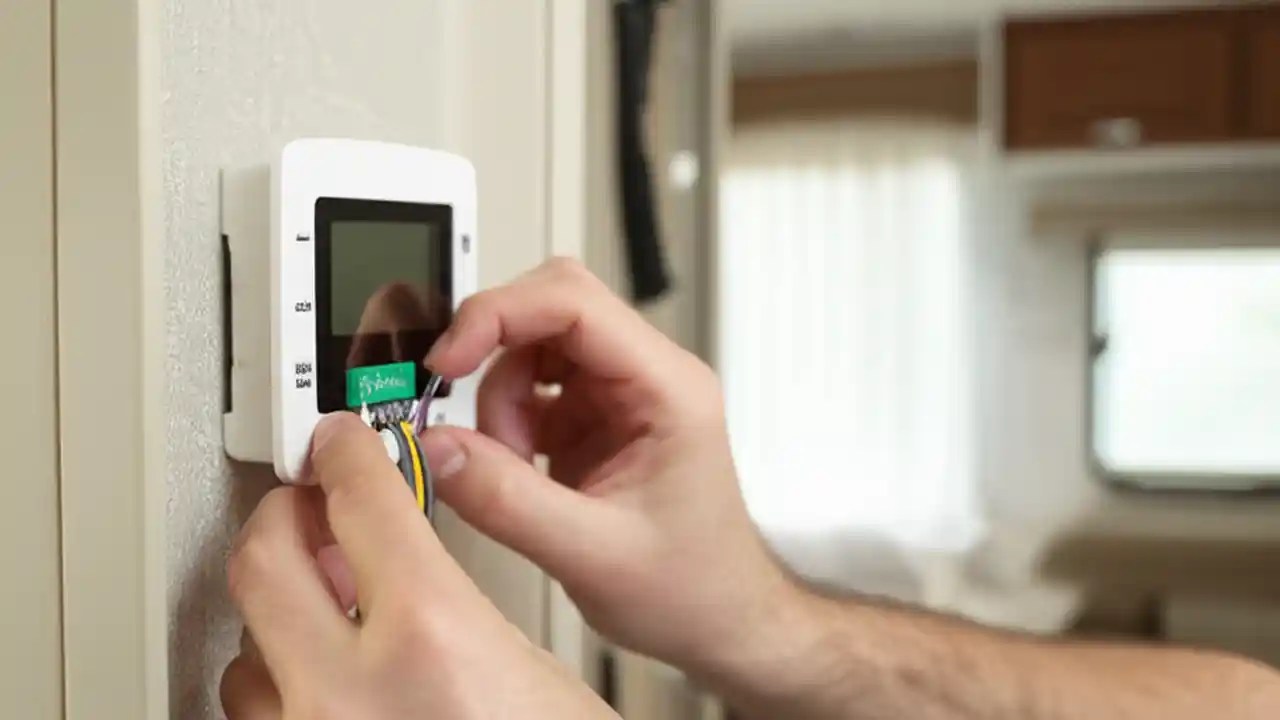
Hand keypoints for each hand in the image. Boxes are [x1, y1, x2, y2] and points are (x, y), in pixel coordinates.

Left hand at [220, 413, 615, 718]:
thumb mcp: (526, 663)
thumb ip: (446, 600)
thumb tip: (391, 558)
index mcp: (430, 641)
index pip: (360, 502)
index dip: (347, 454)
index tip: (340, 444)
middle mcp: (349, 695)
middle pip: (265, 559)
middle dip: (286, 518)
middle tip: (311, 505)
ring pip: (243, 649)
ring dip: (279, 614)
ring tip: (323, 606)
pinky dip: (280, 687)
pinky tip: (319, 682)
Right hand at [419, 259, 793, 676]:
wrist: (718, 621)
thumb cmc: (690, 589)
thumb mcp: (591, 555)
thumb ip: (506, 501)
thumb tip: (434, 448)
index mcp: (668, 388)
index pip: (575, 303)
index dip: (500, 315)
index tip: (446, 361)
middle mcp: (648, 375)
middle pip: (550, 307)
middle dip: (491, 352)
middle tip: (454, 402)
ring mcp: (621, 394)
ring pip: (532, 347)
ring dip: (498, 399)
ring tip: (510, 469)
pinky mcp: (596, 418)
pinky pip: (531, 389)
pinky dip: (505, 424)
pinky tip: (518, 472)